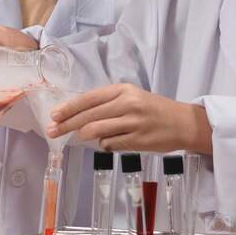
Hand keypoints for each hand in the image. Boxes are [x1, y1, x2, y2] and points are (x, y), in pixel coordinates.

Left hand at [47, 83, 212, 152]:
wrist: (182, 123)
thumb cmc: (154, 109)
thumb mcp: (132, 97)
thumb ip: (108, 104)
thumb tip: (78, 116)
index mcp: (124, 90)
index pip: (89, 98)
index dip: (69, 108)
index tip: (54, 115)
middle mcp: (128, 104)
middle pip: (88, 116)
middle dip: (67, 125)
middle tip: (52, 131)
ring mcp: (133, 123)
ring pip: (96, 131)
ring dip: (86, 135)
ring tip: (85, 136)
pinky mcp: (137, 140)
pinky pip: (110, 144)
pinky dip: (105, 144)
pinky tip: (112, 140)